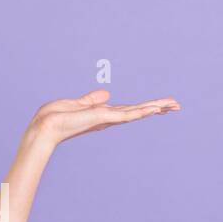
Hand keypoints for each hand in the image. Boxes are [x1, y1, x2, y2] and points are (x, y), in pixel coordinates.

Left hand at [28, 88, 178, 147]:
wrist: (45, 127)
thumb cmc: (55, 118)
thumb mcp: (77, 104)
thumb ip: (92, 99)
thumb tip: (107, 94)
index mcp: (102, 115)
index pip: (129, 110)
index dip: (145, 106)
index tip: (161, 105)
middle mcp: (108, 119)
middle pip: (138, 111)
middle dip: (157, 108)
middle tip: (177, 105)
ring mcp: (108, 119)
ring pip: (137, 112)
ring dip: (156, 108)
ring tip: (174, 105)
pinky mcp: (104, 118)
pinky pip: (127, 114)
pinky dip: (142, 111)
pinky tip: (156, 108)